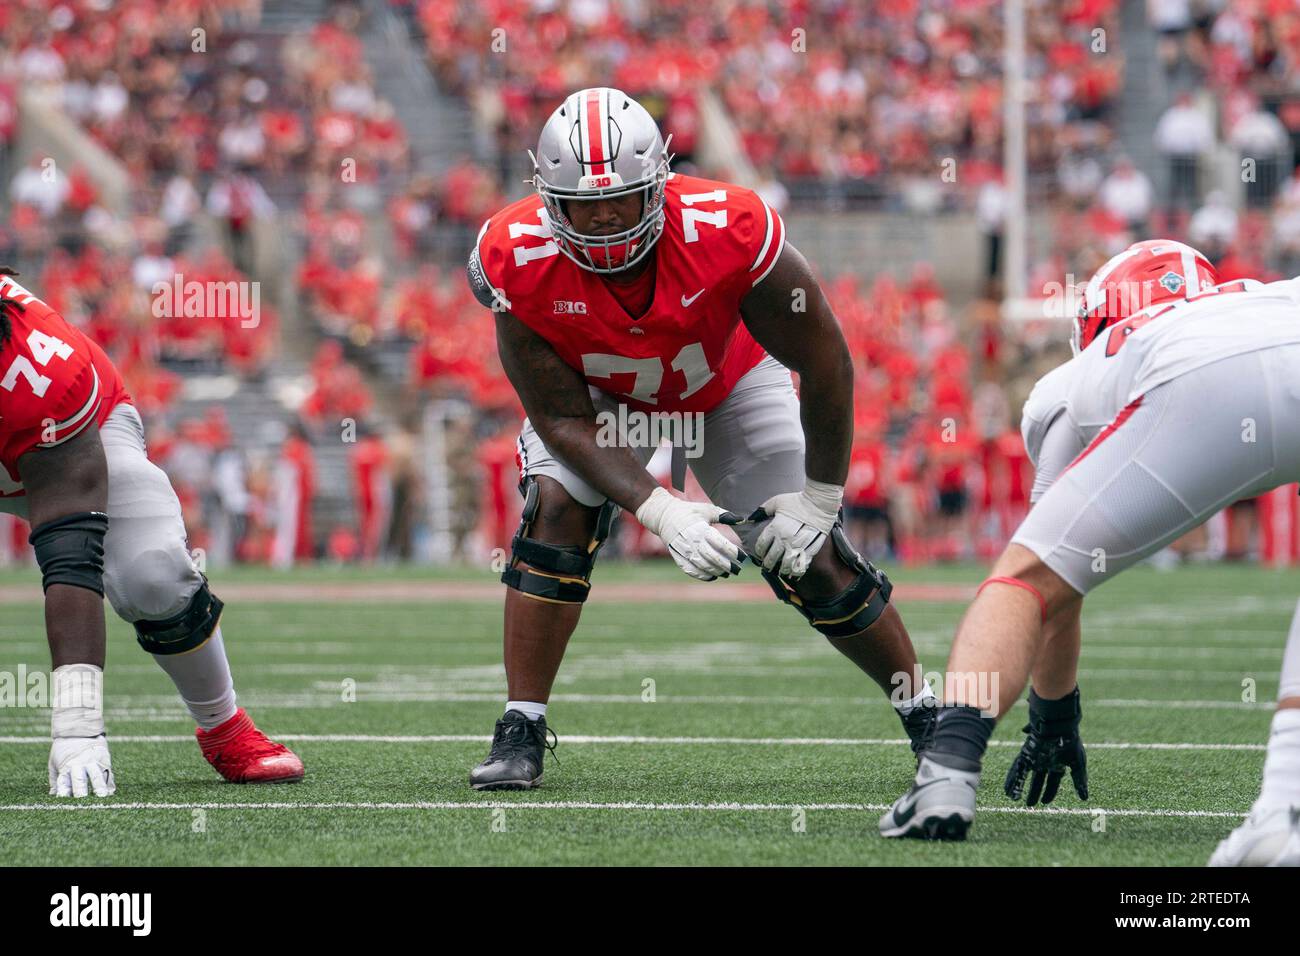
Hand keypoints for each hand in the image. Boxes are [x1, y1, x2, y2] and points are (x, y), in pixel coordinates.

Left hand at [49, 735, 115, 797]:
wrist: (78, 729)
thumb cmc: (63, 748)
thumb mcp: (54, 762)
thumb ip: (55, 779)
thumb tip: (52, 795)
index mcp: (65, 767)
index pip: (64, 783)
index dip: (64, 793)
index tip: (64, 804)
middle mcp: (79, 764)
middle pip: (80, 780)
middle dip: (82, 792)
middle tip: (83, 802)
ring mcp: (93, 761)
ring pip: (96, 775)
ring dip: (99, 787)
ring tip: (103, 797)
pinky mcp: (104, 758)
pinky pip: (108, 772)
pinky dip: (110, 783)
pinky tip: (111, 792)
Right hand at [635, 487, 742, 580]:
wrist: (664, 516)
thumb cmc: (689, 511)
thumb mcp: (707, 509)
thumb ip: (724, 515)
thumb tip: (742, 520)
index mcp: (701, 529)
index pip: (721, 544)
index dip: (733, 552)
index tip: (743, 557)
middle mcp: (692, 541)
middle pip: (713, 557)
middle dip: (727, 566)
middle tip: (738, 570)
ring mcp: (684, 550)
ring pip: (702, 566)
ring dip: (716, 572)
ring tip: (726, 573)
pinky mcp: (677, 556)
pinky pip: (690, 570)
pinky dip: (701, 576)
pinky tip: (712, 577)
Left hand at [753, 480, 841, 578]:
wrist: (819, 502)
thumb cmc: (797, 500)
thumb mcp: (777, 501)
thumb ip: (764, 509)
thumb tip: (752, 517)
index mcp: (775, 528)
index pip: (762, 545)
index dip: (759, 551)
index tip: (760, 553)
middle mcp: (785, 539)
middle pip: (772, 557)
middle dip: (768, 564)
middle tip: (767, 565)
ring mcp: (798, 545)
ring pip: (787, 564)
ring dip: (782, 570)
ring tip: (780, 571)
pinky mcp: (811, 548)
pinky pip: (802, 564)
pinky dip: (797, 572)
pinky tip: (794, 574)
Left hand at [1004, 686, 1087, 805]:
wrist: (1058, 725)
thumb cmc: (1070, 742)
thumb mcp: (1077, 764)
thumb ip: (1079, 780)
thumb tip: (1084, 797)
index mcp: (1057, 763)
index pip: (1053, 781)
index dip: (1049, 792)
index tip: (1045, 802)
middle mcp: (1044, 761)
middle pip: (1038, 780)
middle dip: (1034, 792)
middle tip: (1029, 805)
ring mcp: (1034, 758)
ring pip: (1025, 775)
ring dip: (1020, 787)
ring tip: (1013, 798)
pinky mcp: (1025, 754)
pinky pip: (1017, 769)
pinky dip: (1013, 780)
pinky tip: (1008, 790)